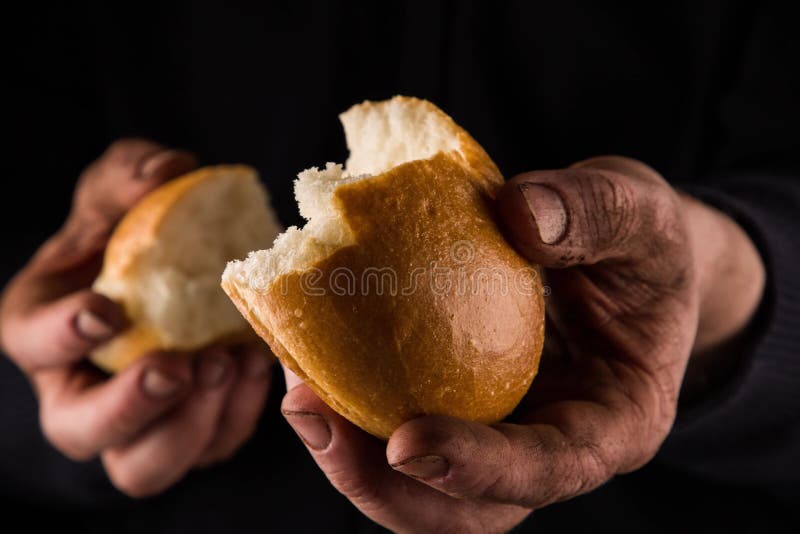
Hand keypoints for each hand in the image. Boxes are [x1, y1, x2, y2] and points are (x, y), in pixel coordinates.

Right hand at [0, 139, 273, 497]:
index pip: (30, 342)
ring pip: (144, 465)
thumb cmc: (132, 229)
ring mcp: (136, 420)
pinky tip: (255, 363)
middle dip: (131, 407)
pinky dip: (238, 413)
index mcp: (46, 326)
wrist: (175, 269)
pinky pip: (211, 446)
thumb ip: (130, 173)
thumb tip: (168, 171)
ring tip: (227, 362)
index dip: (61, 334)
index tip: (108, 311)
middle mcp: (80, 386)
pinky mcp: (189, 430)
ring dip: (191, 425)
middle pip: (81, 430)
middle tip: (180, 367)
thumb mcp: (121, 187)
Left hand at [279, 156, 764, 531]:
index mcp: (612, 424)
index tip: (409, 443)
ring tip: (296, 390)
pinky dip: (351, 403)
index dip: (477, 471)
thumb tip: (519, 215)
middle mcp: (549, 445)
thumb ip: (594, 213)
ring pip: (420, 482)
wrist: (622, 253)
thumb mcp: (639, 214)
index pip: (547, 470)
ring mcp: (500, 431)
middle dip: (384, 486)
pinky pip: (400, 422)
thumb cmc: (643, 244)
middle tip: (314, 418)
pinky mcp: (460, 402)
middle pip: (466, 509)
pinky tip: (309, 355)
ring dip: (350, 452)